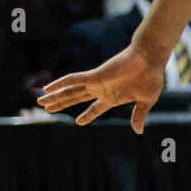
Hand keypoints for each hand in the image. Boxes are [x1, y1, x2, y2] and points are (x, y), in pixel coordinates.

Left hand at [37, 44, 165, 132]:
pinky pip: (73, 80)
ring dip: (55, 97)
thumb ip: (139, 115)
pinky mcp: (94, 75)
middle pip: (76, 98)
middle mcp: (101, 90)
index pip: (96, 108)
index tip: (78, 122)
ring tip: (40, 101)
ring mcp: (96, 82)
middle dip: (61, 104)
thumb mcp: (146, 101)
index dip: (87, 115)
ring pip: (70, 91)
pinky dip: (60, 83)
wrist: (150, 59)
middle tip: (47, 109)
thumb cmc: (151, 77)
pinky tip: (47, 87)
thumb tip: (139, 131)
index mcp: (113, 97)